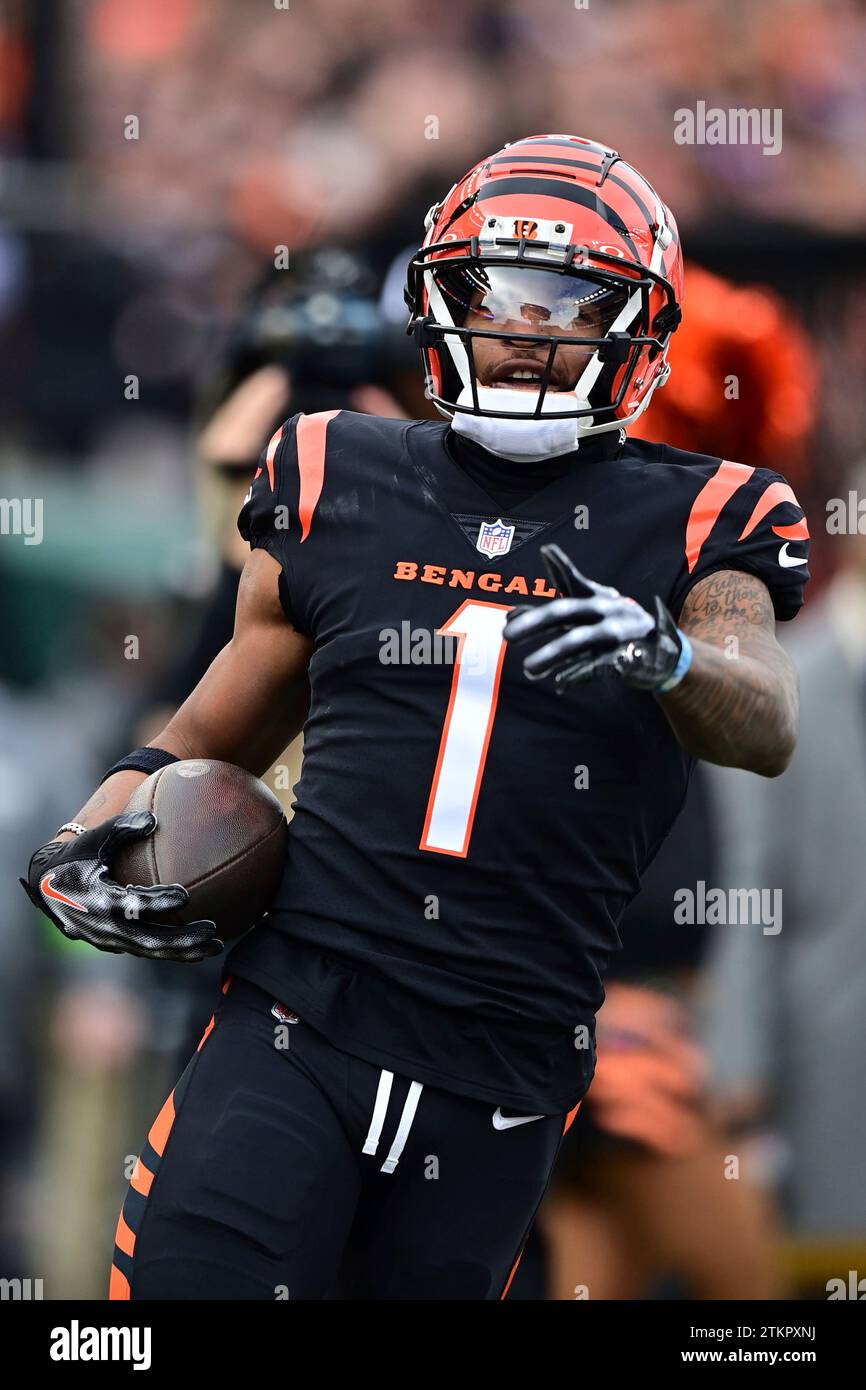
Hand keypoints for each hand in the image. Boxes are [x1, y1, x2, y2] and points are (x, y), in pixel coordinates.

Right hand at [20, 811, 221, 961]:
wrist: (44, 886)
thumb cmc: (74, 857)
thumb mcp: (93, 840)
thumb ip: (122, 827)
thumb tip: (154, 820)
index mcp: (98, 900)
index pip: (133, 905)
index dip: (159, 903)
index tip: (186, 896)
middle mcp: (104, 926)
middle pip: (148, 939)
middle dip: (183, 939)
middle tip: (213, 932)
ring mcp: (107, 939)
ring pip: (149, 951)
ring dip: (183, 951)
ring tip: (215, 946)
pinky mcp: (112, 944)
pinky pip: (144, 950)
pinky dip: (170, 951)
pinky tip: (196, 947)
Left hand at [504, 543, 684, 690]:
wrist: (660, 652)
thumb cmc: (611, 628)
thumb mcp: (584, 617)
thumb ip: (547, 614)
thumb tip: (509, 616)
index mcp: (595, 597)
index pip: (574, 580)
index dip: (562, 566)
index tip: (548, 551)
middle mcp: (605, 609)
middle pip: (566, 610)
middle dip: (535, 621)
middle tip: (506, 636)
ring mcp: (616, 632)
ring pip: (579, 639)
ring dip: (552, 653)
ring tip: (528, 669)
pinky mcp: (624, 657)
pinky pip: (597, 666)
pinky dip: (577, 674)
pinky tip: (560, 682)